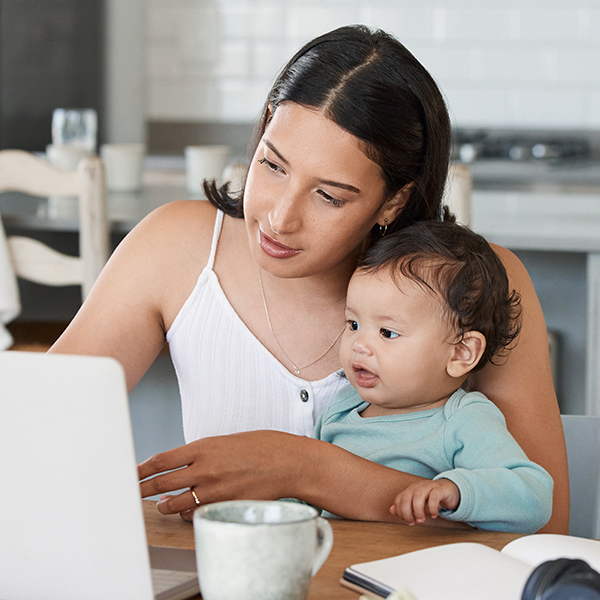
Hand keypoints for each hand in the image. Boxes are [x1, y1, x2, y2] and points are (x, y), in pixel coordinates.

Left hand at [138, 430, 301, 518]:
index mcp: (204, 447)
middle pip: (162, 483)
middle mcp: (205, 468)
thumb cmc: (262, 447)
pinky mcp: (224, 506)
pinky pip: (197, 514)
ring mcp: (214, 490)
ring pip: (175, 503)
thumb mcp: (227, 441)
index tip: (131, 473)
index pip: (162, 460)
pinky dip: (189, 513)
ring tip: (160, 504)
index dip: (141, 469)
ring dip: (164, 505)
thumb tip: (183, 463)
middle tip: (131, 493)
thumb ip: (203, 453)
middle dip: (142, 490)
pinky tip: (188, 510)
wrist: (289, 462)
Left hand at [390, 478, 459, 524]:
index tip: (407, 521)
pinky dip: (432, 507)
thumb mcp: (418, 503)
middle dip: (407, 511)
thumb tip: (391, 510)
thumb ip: (405, 507)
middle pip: (407, 496)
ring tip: (421, 520)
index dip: (400, 511)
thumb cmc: (432, 498)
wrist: (450, 490)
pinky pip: (434, 496)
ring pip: (418, 495)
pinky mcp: (440, 489)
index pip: (399, 499)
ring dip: (418, 510)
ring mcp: (429, 486)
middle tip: (413, 522)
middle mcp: (418, 486)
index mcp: (411, 489)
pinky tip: (434, 515)